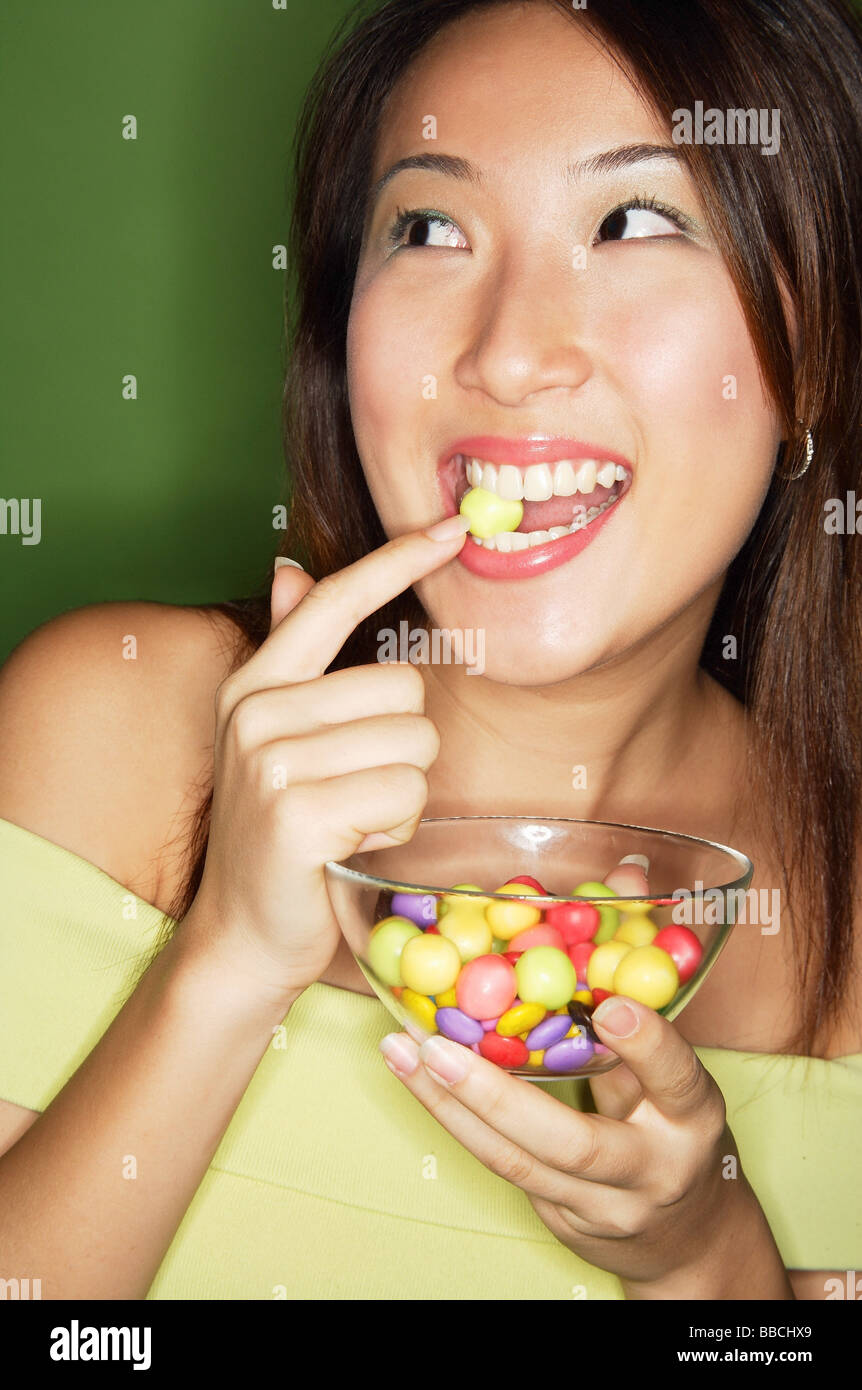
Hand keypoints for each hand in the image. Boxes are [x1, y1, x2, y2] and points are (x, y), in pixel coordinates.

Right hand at [180, 515, 470, 1005]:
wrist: (244, 934)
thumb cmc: (283, 835)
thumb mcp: (280, 739)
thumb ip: (294, 655)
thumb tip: (292, 568)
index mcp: (256, 683)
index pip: (335, 601)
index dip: (397, 559)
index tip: (453, 526)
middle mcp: (256, 711)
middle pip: (405, 689)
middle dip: (405, 747)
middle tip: (357, 790)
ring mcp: (272, 762)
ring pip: (415, 744)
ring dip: (404, 792)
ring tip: (355, 817)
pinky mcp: (298, 813)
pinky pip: (405, 794)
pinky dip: (396, 826)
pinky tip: (354, 843)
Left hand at [379, 859, 741, 1288]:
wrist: (683, 1233)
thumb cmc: (671, 1119)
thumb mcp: (674, 1058)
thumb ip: (640, 974)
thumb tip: (624, 873)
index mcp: (691, 1117)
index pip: (676, 1079)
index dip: (648, 1045)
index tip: (611, 1005)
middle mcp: (651, 1168)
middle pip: (573, 1144)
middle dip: (498, 1098)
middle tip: (436, 1046)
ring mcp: (602, 1206)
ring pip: (516, 1163)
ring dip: (449, 1107)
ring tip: (400, 1050)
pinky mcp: (560, 1219)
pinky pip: (499, 1166)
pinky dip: (451, 1119)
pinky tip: (412, 1073)